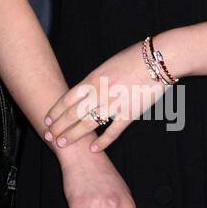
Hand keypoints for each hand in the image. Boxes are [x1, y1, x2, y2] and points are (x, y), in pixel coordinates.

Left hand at [44, 43, 167, 154]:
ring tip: (62, 143)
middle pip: (73, 113)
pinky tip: (93, 149)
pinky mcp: (130, 113)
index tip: (47, 119)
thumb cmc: (133, 58)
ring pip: (88, 124)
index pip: (68, 98)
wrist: (158, 60)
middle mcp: (100, 92)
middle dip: (59, 126)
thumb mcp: (107, 65)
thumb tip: (85, 91)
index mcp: (93, 79)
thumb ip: (95, 80)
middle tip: (48, 136)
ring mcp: (114, 104)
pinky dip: (103, 141)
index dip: (56, 110)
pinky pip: (113, 131)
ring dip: (73, 135)